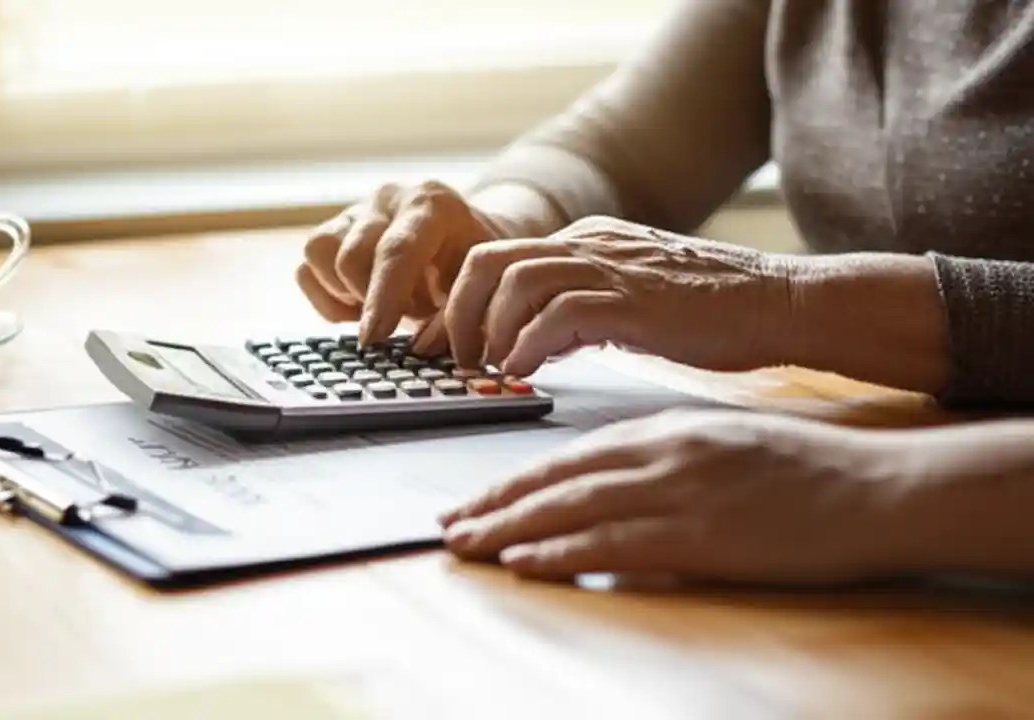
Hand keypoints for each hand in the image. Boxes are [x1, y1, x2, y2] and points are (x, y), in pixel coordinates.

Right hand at [296, 181, 503, 352]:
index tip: (374, 338)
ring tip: (380, 306)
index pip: (397, 251)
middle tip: (401, 319)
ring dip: (344, 294)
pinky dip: (327, 298)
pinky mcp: (332, 230)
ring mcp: (356, 210)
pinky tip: (360, 303)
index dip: (382, 298)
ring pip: (318, 253)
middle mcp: (389, 198)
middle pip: (350, 257)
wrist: (464, 241)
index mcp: (431, 205)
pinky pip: (306, 269)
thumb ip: (451, 318)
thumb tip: (418, 347)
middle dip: (368, 301)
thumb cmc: (471, 268)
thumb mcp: (475, 290)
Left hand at [439, 409, 915, 584]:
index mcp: (665, 430)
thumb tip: (617, 478)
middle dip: (495, 502)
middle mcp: (660, 454)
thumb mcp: (723, 441)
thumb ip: (666, 454)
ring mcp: (677, 492)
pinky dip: (560, 553)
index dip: (518, 477)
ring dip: (508, 528)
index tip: (478, 495)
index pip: (571, 453)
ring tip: (464, 543)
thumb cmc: (806, 466)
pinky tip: (523, 561)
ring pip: (570, 508)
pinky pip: (611, 544)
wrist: (876, 486)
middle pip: (557, 478)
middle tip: (447, 522)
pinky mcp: (698, 535)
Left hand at [443, 215, 798, 373]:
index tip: (441, 343)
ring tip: (491, 368)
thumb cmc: (710, 312)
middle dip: (457, 314)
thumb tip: (531, 341)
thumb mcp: (628, 301)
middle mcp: (587, 245)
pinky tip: (527, 370)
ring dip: (489, 332)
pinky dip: (528, 344)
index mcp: (584, 242)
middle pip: (486, 261)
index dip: (457, 304)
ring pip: (512, 282)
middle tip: (454, 359)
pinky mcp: (632, 299)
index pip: (494, 260)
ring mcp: (610, 267)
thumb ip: (578, 311)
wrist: (777, 301)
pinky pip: (556, 314)